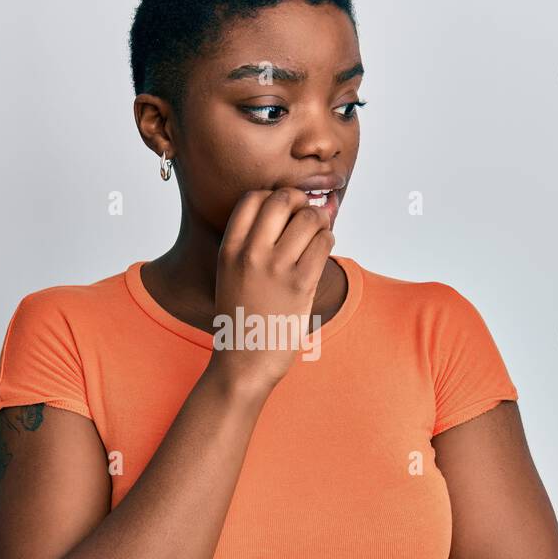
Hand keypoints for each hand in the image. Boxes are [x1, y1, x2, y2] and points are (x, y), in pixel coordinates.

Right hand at [209, 187, 334, 391]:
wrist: (244, 363)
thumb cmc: (244, 320)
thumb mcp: (231, 275)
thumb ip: (252, 244)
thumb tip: (295, 207)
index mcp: (229, 250)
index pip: (253, 198)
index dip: (275, 195)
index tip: (285, 209)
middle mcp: (250, 254)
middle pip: (282, 199)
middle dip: (301, 201)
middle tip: (307, 216)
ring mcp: (276, 268)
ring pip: (309, 218)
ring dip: (320, 222)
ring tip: (318, 235)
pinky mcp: (301, 284)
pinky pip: (324, 243)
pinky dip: (328, 240)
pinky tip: (322, 251)